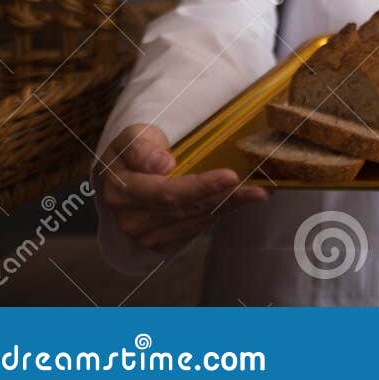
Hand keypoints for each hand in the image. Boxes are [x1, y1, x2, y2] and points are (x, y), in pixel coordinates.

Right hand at [95, 124, 267, 255]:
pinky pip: (195, 229)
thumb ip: (142, 148)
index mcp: (121, 191)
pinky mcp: (160, 242)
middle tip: (257, 189)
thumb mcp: (133, 137)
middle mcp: (131, 219)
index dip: (201, 186)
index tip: (230, 176)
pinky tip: (239, 202)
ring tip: (257, 194)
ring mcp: (145, 235)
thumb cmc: (135, 150)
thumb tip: (162, 165)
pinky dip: (219, 214)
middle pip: (186, 210)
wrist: (126, 173)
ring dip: (228, 207)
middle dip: (224, 198)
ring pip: (194, 221)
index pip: (167, 192)